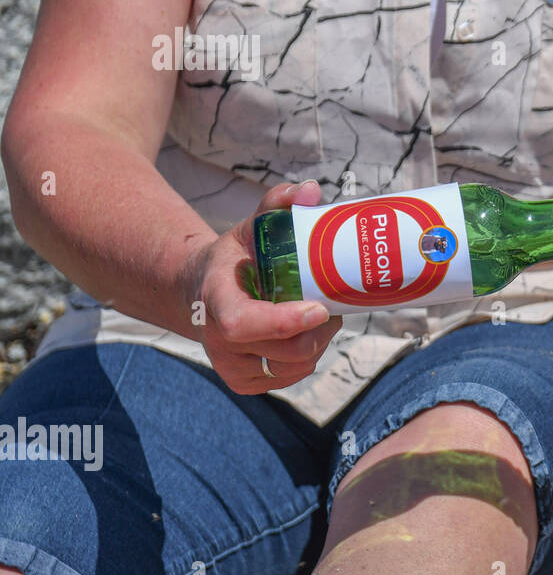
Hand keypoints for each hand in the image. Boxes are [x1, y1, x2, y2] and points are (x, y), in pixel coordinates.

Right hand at [182, 180, 341, 394]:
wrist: (199, 295)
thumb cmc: (234, 259)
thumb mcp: (250, 228)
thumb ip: (277, 205)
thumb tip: (312, 190)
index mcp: (217, 302)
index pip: (246, 324)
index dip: (286, 322)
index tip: (318, 309)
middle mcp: (219, 343)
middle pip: (287, 351)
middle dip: (320, 330)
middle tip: (331, 305)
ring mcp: (231, 368)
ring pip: (295, 366)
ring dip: (317, 343)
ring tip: (319, 316)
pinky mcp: (245, 384)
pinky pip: (291, 376)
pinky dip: (306, 357)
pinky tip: (306, 334)